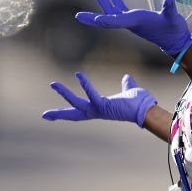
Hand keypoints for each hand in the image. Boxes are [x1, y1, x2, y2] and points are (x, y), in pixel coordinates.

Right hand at [41, 72, 156, 126]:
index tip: (52, 116)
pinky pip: (92, 95)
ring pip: (77, 103)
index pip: (80, 111)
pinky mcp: (104, 106)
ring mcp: (99, 110)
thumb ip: (125, 84)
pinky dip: (85, 85)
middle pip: (73, 114)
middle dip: (59, 115)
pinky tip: (78, 74)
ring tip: (53, 84)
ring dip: (64, 94)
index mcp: (99, 108)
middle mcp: (97, 112)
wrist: (147, 109)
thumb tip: (126, 77)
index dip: (66, 113)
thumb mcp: (128, 90)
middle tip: (44, 115)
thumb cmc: (138, 103)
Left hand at [75, 0, 191, 55]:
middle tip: (76, 16)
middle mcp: (129, 22)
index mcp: (135, 22)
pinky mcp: (134, 17)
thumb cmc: (173, 29)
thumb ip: (170, 8)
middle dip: (91, 17)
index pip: (117, 21)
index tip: (94, 20)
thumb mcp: (172, 18)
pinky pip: (119, 7)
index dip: (106, 21)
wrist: (175, 39)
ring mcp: (130, 20)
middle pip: (106, 18)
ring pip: (111, 10)